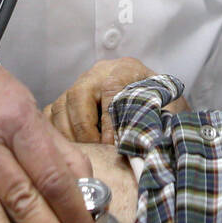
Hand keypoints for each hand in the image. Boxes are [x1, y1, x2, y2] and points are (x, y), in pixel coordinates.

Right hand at [44, 56, 190, 143]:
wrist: (159, 102)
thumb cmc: (163, 106)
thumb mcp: (169, 108)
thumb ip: (158, 118)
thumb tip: (141, 140)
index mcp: (125, 69)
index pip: (110, 88)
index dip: (108, 120)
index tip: (110, 144)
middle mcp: (99, 72)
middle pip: (78, 93)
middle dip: (84, 127)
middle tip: (93, 150)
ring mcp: (81, 84)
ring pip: (62, 104)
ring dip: (69, 132)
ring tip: (82, 153)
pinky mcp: (69, 98)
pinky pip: (52, 112)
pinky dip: (56, 130)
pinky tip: (68, 148)